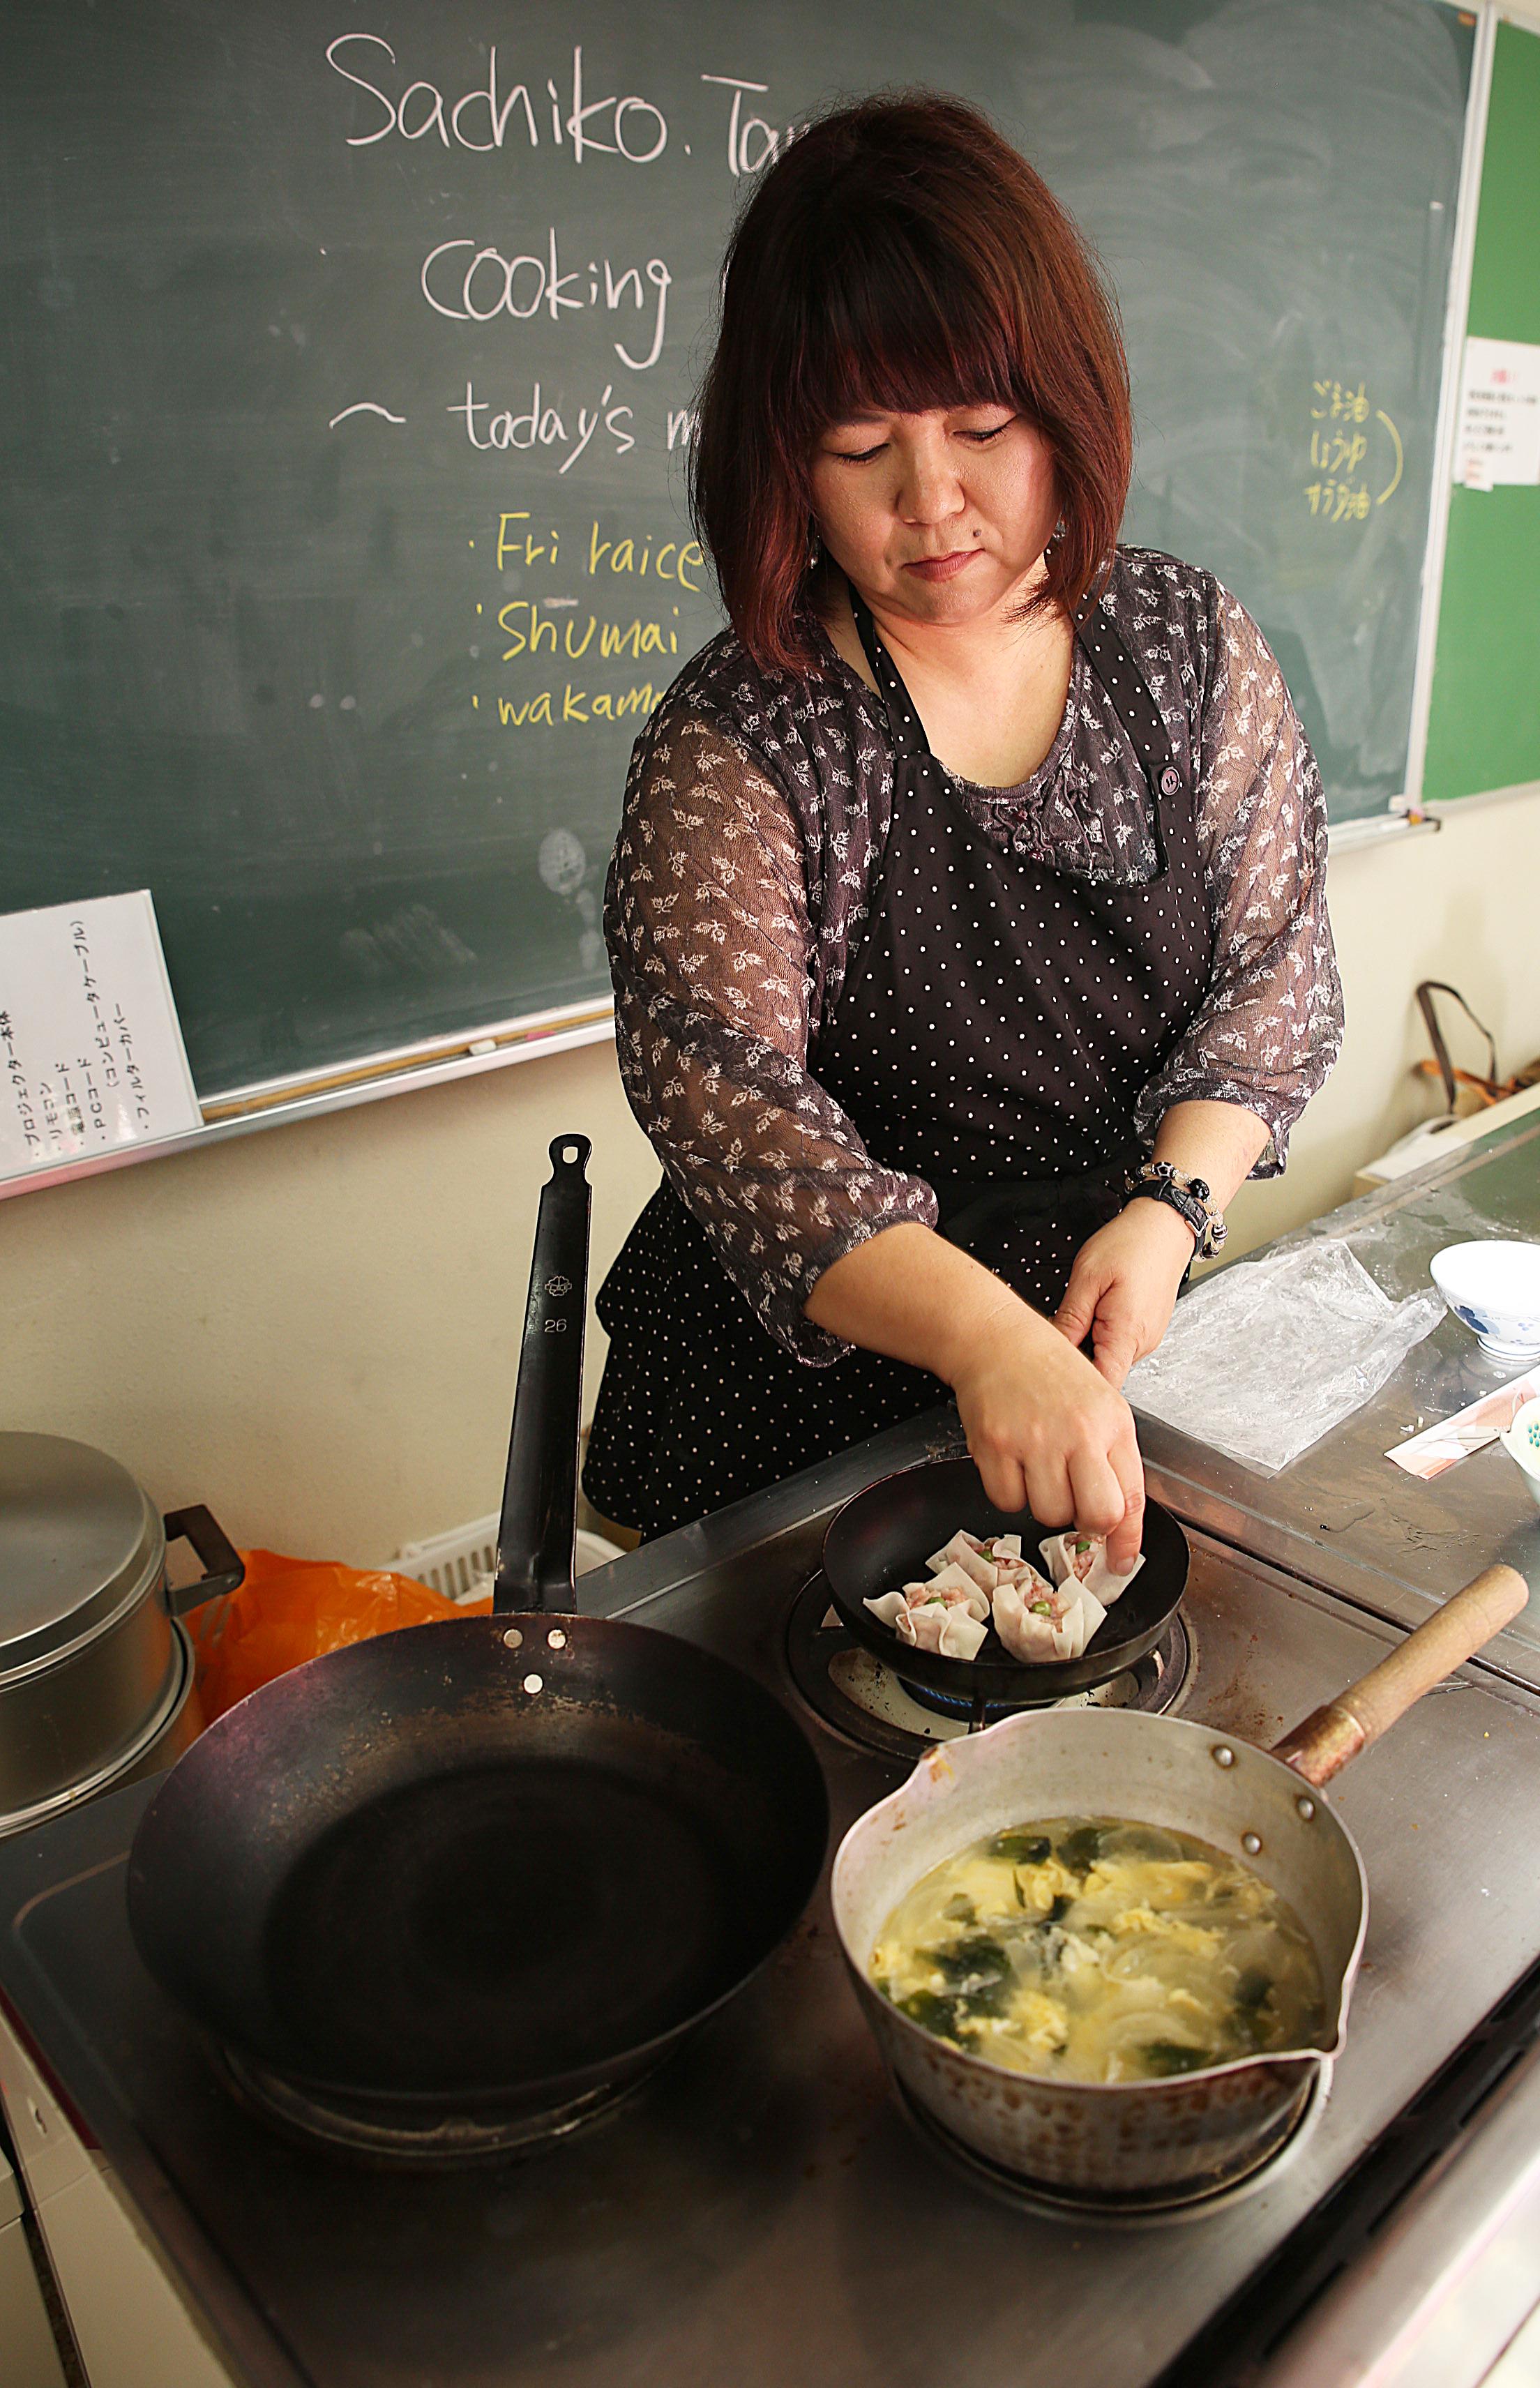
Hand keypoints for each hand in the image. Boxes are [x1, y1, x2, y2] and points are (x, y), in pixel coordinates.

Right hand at [949, 1302, 1144, 1573]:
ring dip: (1043, 1503)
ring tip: (1038, 1467)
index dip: (1127, 1540)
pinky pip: (1006, 1500)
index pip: (1130, 1497)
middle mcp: (1078, 1432)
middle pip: (1094, 1516)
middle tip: (1073, 1502)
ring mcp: (1034, 1439)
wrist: (997, 1341)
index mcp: (1112, 1423)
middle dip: (1084, 1521)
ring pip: (1048, 1514)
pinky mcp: (994, 1445)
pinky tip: (1012, 1461)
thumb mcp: (1102, 1405)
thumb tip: (1118, 1520)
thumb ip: (1113, 1459)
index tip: (1120, 1561)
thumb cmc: (1051, 1372)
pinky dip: (1009, 1491)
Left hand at [1054, 1200, 1194, 1389]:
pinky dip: (1102, 1336)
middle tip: (1052, 1341)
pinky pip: (1119, 1344)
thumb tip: (1053, 1351)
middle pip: (1103, 1374)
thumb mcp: (1088, 1276)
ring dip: (1089, 1346)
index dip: (1076, 1390)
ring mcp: (1147, 1339)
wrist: (1164, 1226)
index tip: (1051, 1380)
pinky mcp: (1146, 1330)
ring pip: (1109, 1358)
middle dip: (1076, 1364)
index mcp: (1126, 1333)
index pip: (1104, 1387)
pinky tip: (1093, 1313)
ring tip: (1075, 1318)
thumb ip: (1070, 1319)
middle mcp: (1142, 1343)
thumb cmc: (1130, 1243)